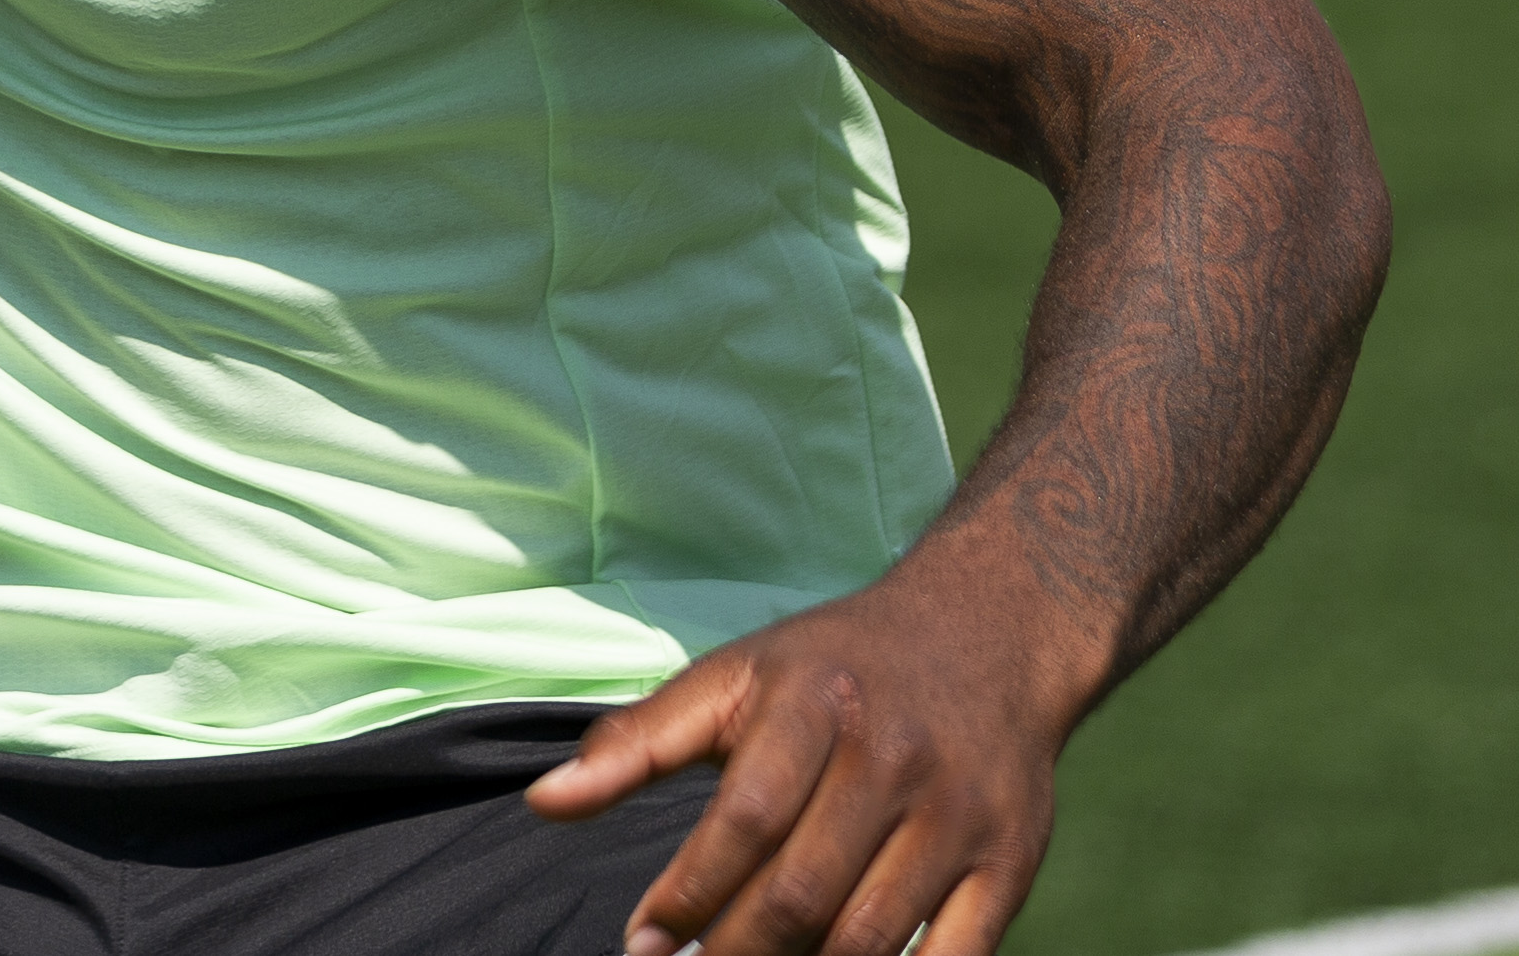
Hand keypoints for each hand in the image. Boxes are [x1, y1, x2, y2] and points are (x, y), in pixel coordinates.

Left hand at [527, 559, 1087, 955]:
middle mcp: (893, 759)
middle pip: (804, 890)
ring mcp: (958, 815)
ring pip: (869, 936)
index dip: (689, 891)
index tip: (642, 941)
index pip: (746, 818)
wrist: (989, 632)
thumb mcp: (735, 675)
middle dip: (733, 949)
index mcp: (815, 705)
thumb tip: (546, 802)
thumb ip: (640, 740)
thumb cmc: (835, 666)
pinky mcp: (1010, 861)